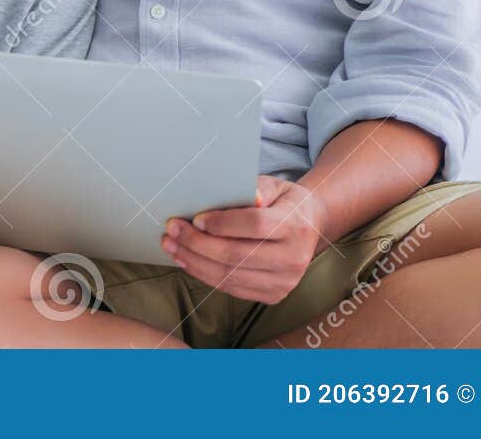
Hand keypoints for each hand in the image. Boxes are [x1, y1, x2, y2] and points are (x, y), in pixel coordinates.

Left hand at [160, 175, 328, 303]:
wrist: (309, 228)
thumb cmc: (284, 202)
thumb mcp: (274, 186)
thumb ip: (256, 189)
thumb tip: (245, 195)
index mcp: (295, 226)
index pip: (254, 225)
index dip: (222, 223)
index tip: (195, 218)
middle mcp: (293, 259)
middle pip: (236, 255)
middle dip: (197, 244)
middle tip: (171, 230)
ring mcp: (285, 282)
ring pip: (230, 275)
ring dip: (194, 261)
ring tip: (171, 246)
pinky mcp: (273, 295)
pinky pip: (232, 288)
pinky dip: (205, 274)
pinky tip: (187, 260)